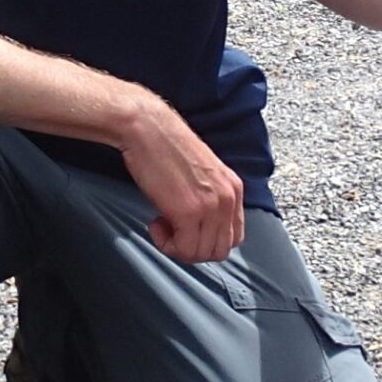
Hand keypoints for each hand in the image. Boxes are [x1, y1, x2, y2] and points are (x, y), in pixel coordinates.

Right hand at [118, 99, 246, 263]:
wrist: (147, 128)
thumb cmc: (166, 147)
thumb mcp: (202, 174)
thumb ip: (210, 198)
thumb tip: (201, 228)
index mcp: (234, 188)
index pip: (234, 237)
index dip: (207, 241)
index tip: (187, 230)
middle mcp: (228, 198)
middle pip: (219, 250)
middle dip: (193, 249)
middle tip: (172, 232)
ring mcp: (210, 206)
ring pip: (201, 253)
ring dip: (178, 247)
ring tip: (162, 225)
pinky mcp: (188, 211)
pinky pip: (183, 249)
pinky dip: (166, 244)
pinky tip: (155, 223)